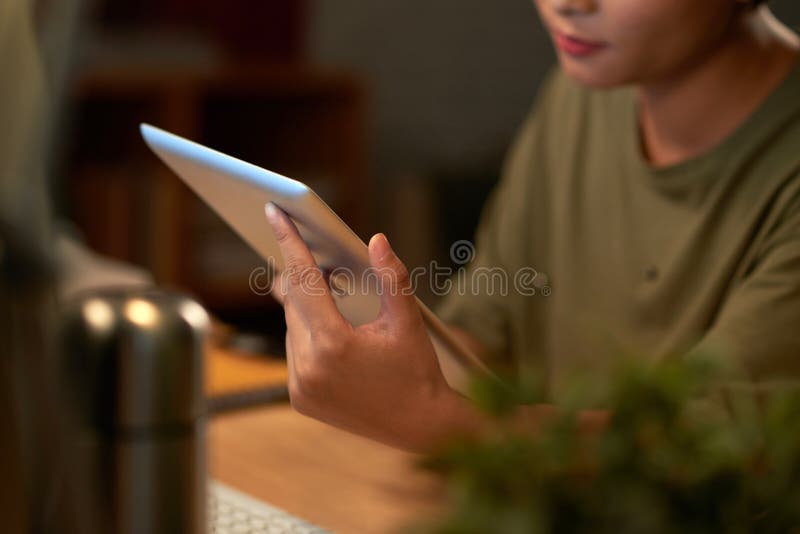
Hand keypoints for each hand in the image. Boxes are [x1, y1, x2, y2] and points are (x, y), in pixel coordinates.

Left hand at [265, 203, 458, 449]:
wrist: (421, 427)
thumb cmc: (418, 371)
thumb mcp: (408, 321)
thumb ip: (391, 277)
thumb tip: (377, 241)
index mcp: (334, 344)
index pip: (304, 281)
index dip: (289, 243)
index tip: (273, 213)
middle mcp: (308, 368)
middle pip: (294, 303)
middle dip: (305, 276)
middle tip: (319, 256)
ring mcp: (300, 387)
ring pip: (292, 327)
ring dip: (308, 308)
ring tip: (333, 294)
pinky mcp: (300, 399)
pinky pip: (295, 353)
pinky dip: (308, 335)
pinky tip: (331, 330)